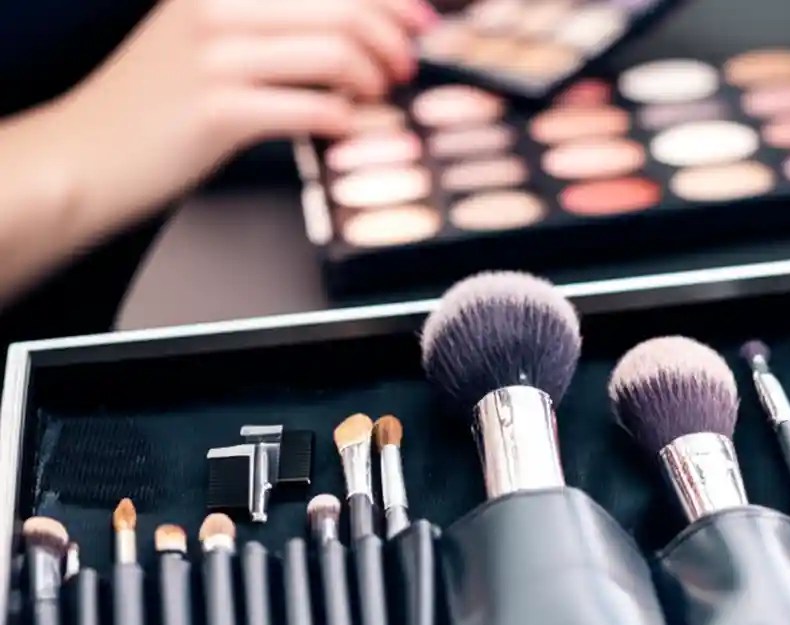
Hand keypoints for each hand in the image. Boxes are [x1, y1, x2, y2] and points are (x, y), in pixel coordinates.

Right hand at [48, 0, 434, 241]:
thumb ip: (270, 24)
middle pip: (343, 8)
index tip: (419, 20)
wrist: (83, 157)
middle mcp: (216, 8)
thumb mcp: (202, 37)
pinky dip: (343, 119)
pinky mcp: (219, 112)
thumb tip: (350, 29)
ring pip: (335, 54)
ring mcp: (216, 58)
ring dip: (372, 81)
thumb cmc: (152, 104)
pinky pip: (312, 108)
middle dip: (392, 40)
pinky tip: (345, 127)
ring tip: (374, 98)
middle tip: (403, 69)